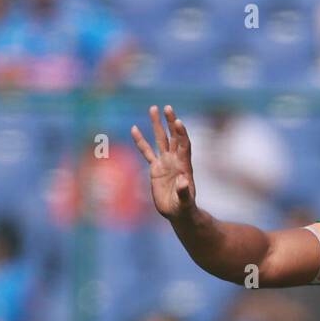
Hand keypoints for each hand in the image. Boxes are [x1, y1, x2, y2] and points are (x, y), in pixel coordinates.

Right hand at [130, 104, 195, 218]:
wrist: (178, 212)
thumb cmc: (184, 207)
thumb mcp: (185, 201)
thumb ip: (184, 191)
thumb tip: (183, 181)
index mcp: (184, 165)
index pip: (184, 145)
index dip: (181, 134)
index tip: (177, 121)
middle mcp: (175, 160)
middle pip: (173, 137)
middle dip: (170, 122)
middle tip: (167, 108)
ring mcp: (165, 162)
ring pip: (161, 140)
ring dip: (158, 125)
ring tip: (153, 108)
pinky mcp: (156, 168)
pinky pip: (147, 152)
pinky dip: (141, 141)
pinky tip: (135, 129)